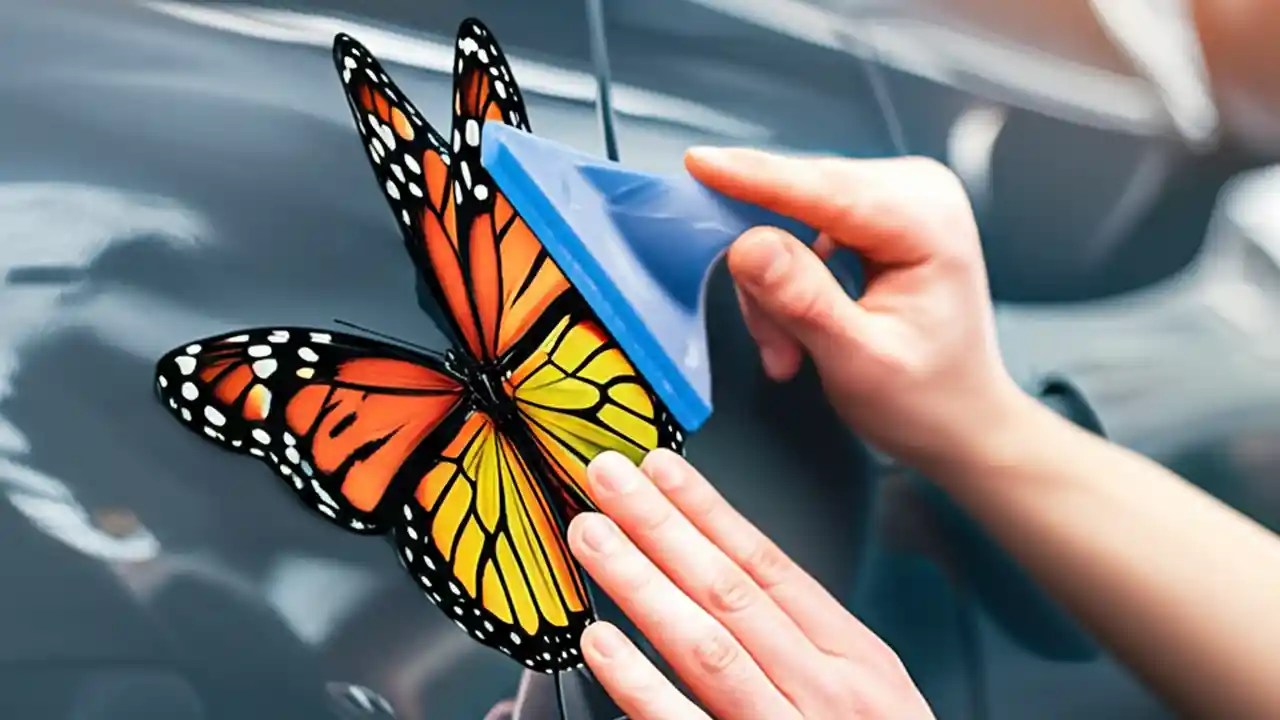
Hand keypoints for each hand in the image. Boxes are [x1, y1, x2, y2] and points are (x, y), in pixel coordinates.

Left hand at [568, 450, 934, 719]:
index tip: (660, 467)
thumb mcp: (869, 696)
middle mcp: (828, 692)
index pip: (770, 565)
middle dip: (662, 526)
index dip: (708, 511)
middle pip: (730, 591)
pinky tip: (600, 643)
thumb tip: (720, 578)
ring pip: (705, 646)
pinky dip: (640, 683)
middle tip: (607, 475)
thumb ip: (806, 642)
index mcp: (856, 659)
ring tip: (592, 534)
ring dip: (641, 582)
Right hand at [686, 149, 1030, 468]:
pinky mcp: (874, 209)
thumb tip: (747, 244)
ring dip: (772, 285)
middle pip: (800, 198)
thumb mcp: (857, 362)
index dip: (755, 177)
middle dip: (766, 271)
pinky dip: (785, 278)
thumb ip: (803, 301)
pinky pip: (800, 224)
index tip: (698, 163)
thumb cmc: (924, 400)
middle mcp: (917, 190)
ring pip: (791, 214)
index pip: (825, 188)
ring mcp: (896, 196)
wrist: (960, 421)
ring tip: (788, 349)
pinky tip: (798, 328)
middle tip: (771, 346)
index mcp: (928, 220)